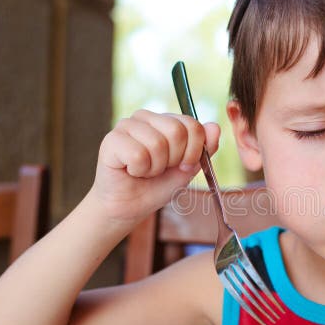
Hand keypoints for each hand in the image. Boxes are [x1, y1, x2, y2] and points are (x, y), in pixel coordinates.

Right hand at [89, 109, 220, 223]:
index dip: (193, 151)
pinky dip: (140, 170)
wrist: (130, 207)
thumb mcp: (188, 167)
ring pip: (157, 144)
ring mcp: (126, 125)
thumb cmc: (158, 185)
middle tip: (160, 169)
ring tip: (145, 171)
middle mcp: (145, 117)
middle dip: (174, 159)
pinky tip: (131, 171)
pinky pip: (138, 155)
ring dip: (155, 167)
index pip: (192, 124)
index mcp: (165, 120)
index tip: (183, 165)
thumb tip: (214, 126)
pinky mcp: (110, 140)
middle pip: (176, 131)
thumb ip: (204, 148)